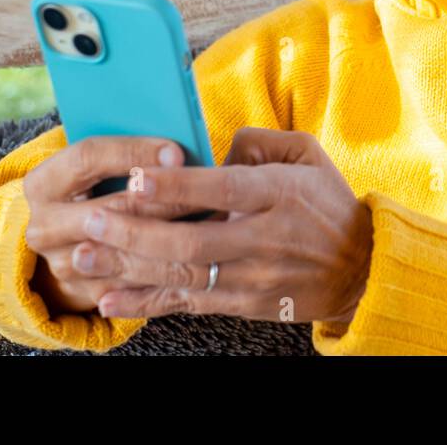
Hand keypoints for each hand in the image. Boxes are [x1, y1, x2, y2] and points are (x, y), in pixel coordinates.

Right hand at [21, 135, 208, 314]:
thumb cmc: (98, 186)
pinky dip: (166, 269)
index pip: (88, 158)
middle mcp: (43, 227)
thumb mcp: (100, 164)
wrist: (71, 237)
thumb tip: (178, 152)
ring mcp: (61, 265)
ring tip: (210, 224)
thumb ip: (130, 154)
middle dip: (162, 200)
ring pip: (123, 253)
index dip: (135, 152)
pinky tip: (199, 256)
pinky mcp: (84, 293)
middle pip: (109, 211)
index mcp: (42, 183)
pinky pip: (131, 285)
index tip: (177, 152)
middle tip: (206, 194)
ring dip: (169, 240)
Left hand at [77, 128, 374, 324]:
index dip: (180, 186)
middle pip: (193, 241)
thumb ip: (259, 142)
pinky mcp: (245, 304)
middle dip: (136, 232)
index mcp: (280, 194)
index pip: (225, 190)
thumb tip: (213, 149)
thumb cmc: (327, 202)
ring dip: (129, 268)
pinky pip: (188, 304)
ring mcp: (253, 277)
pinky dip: (146, 303)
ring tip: (85, 256)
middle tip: (93, 221)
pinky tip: (110, 299)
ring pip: (183, 276)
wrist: (361, 268)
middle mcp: (265, 239)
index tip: (137, 176)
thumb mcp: (307, 155)